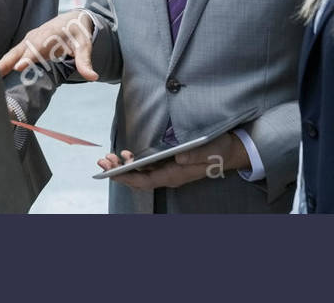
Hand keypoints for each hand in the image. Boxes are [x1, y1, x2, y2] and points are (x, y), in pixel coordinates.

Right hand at [0, 10, 97, 80]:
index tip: (19, 68)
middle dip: (8, 61)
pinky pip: (13, 54)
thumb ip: (85, 61)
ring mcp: (29, 40)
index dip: (28, 58)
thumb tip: (93, 76)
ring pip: (13, 52)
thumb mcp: (85, 45)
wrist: (72, 19)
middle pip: (21, 50)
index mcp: (50, 35)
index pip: (38, 48)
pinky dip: (3, 63)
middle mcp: (36, 36)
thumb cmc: (78, 33)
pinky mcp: (25, 44)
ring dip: (2, 63)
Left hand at [96, 132, 248, 190]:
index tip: (111, 173)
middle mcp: (169, 175)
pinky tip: (126, 155)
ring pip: (141, 173)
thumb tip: (179, 158)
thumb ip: (194, 156)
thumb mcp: (209, 152)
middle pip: (139, 178)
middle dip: (119, 172)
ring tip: (109, 158)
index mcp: (175, 175)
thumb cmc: (219, 152)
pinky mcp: (170, 163)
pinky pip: (147, 167)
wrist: (230, 151)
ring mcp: (169, 170)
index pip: (145, 181)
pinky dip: (134, 162)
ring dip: (123, 167)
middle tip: (103, 162)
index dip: (127, 178)